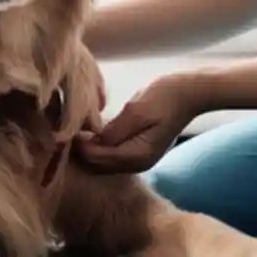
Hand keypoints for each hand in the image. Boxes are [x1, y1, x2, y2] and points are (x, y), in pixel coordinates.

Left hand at [74, 72, 205, 173]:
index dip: (79, 145)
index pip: (98, 158)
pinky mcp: (140, 150)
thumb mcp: (135, 111)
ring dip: (90, 148)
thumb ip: (112, 130)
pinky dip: (101, 145)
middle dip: (82, 150)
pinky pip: (113, 154)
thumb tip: (90, 141)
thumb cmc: (164, 97)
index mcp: (137, 156)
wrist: (190, 92)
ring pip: (104, 161)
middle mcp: (138, 164)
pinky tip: (93, 130)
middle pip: (99, 164)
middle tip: (66, 128)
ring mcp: (140, 159)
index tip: (66, 127)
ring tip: (76, 128)